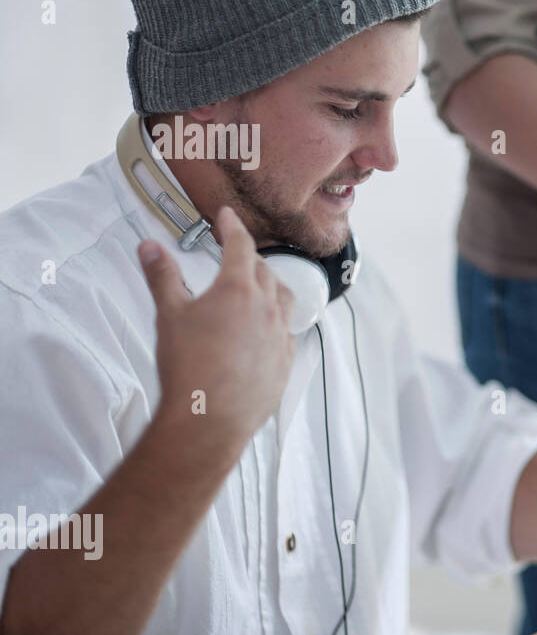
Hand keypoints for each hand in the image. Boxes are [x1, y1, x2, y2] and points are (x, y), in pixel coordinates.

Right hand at [139, 206, 296, 461]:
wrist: (210, 418)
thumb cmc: (187, 365)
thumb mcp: (168, 315)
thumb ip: (161, 276)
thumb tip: (149, 245)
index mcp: (239, 288)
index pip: (239, 246)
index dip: (233, 227)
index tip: (228, 216)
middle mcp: (268, 307)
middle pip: (264, 271)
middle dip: (250, 259)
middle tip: (237, 254)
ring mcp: (281, 335)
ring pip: (284, 299)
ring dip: (271, 287)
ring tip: (259, 286)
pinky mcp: (286, 362)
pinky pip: (288, 332)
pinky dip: (278, 322)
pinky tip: (268, 328)